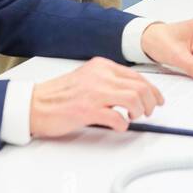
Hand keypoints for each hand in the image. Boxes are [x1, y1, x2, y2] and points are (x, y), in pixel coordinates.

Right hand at [29, 57, 163, 137]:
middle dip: (151, 101)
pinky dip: (123, 124)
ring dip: (140, 111)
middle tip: (149, 111)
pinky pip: (117, 117)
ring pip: (133, 99)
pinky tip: (120, 125)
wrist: (34, 104)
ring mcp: (94, 92)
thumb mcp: (88, 78)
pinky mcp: (87, 110)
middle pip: (140, 87)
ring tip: (134, 118)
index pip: (137, 76)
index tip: (157, 99)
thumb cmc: (59, 95)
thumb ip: (108, 81)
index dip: (152, 89)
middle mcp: (100, 76)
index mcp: (101, 66)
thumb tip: (132, 93)